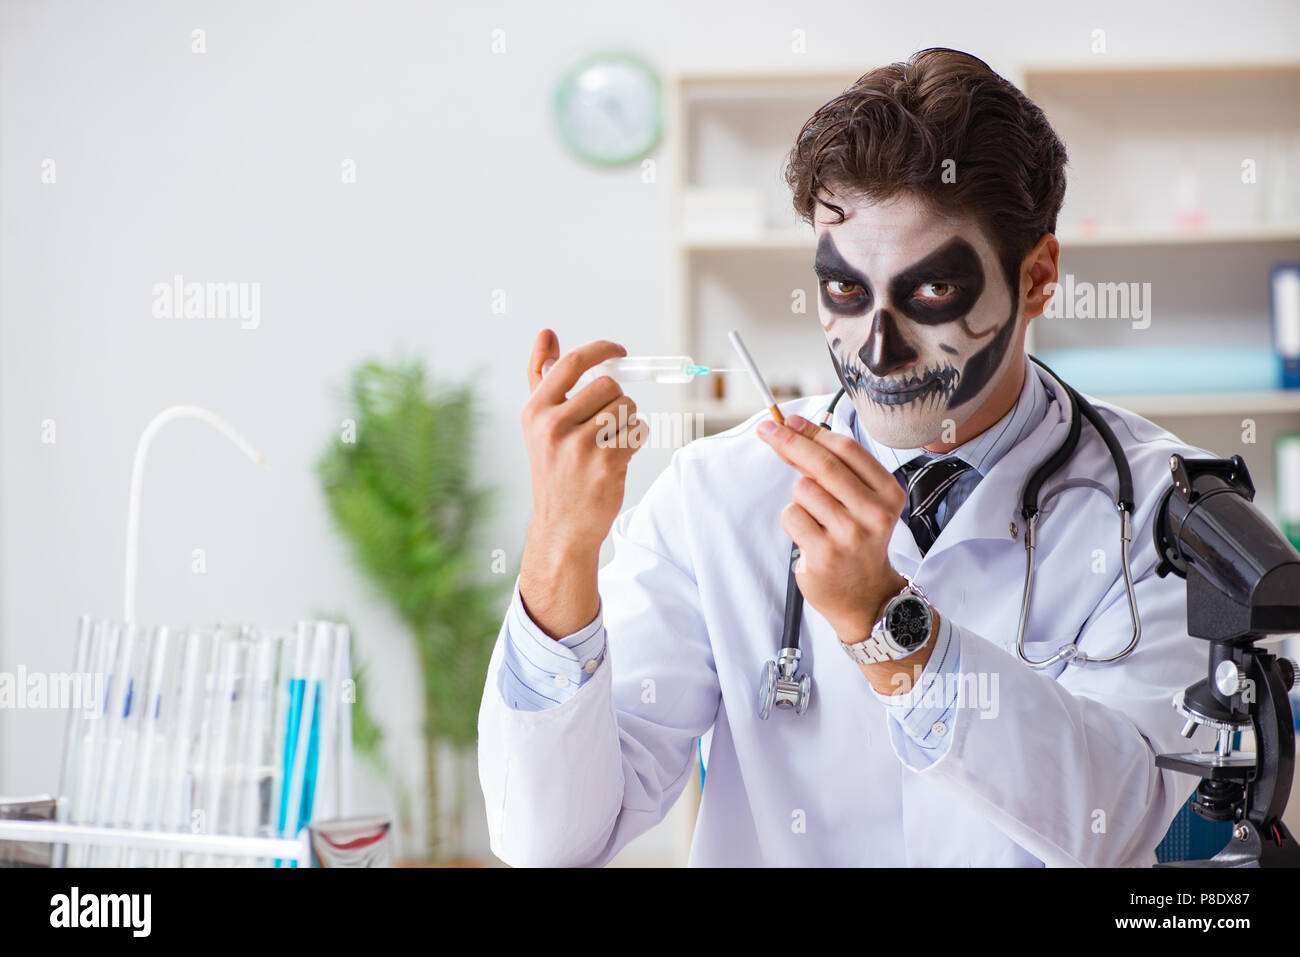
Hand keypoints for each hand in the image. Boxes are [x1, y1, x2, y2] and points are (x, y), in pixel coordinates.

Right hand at [518, 330, 648, 636]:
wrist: (562, 524)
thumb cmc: (554, 466)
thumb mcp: (538, 422)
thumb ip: (541, 375)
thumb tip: (546, 333)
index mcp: (536, 411)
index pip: (574, 363)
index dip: (603, 350)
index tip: (620, 352)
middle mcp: (553, 427)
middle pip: (609, 385)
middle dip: (617, 399)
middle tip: (607, 423)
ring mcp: (580, 447)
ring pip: (627, 407)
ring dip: (628, 421)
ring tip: (610, 442)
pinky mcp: (606, 464)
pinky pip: (637, 431)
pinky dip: (636, 439)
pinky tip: (618, 456)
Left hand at [757, 413, 907, 642]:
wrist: (866, 596)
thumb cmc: (858, 539)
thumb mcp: (861, 501)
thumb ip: (833, 468)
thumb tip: (791, 431)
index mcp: (888, 493)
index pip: (847, 449)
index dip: (813, 431)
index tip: (788, 421)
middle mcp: (874, 513)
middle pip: (823, 464)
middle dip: (790, 442)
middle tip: (767, 431)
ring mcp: (850, 535)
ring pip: (803, 490)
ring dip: (799, 498)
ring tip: (816, 518)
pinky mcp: (824, 553)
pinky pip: (792, 515)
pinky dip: (793, 520)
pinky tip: (809, 535)